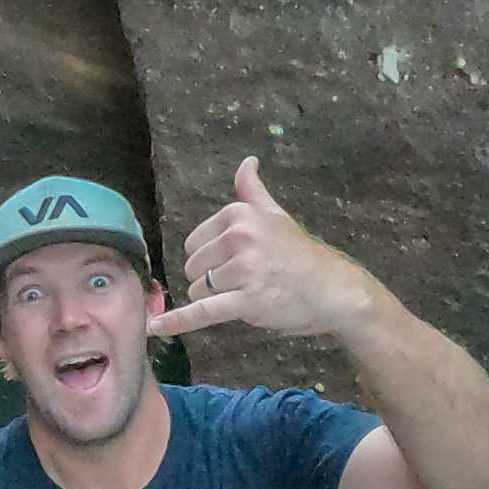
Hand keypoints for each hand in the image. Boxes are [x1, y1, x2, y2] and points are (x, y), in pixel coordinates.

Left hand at [152, 155, 382, 341]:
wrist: (332, 289)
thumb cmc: (300, 255)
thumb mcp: (276, 216)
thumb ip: (253, 190)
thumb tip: (247, 161)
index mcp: (240, 214)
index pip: (194, 243)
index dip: (208, 259)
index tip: (235, 262)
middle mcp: (240, 237)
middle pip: (192, 266)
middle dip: (210, 280)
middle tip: (245, 281)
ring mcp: (244, 269)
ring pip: (198, 289)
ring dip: (216, 299)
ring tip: (248, 294)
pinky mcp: (247, 301)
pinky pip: (203, 311)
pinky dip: (178, 321)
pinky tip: (156, 327)